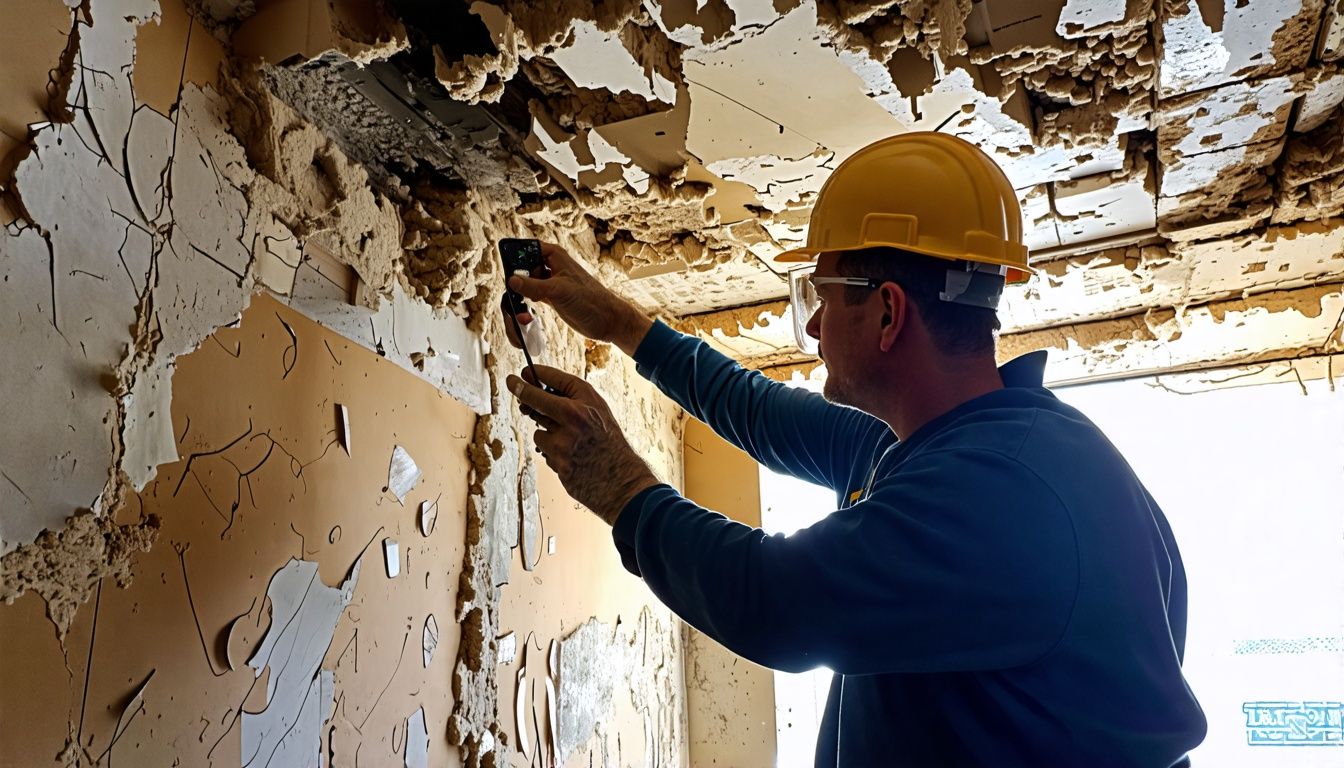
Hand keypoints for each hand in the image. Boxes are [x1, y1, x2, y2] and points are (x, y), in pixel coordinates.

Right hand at [501, 242, 652, 355]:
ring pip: (526, 282)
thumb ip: (533, 285)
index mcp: (555, 255)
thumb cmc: (589, 299)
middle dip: (516, 278)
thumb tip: (511, 280)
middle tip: (513, 291)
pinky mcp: (550, 297)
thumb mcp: (558, 291)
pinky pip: (531, 294)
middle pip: (523, 266)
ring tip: (522, 305)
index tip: (506, 269)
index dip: (515, 256)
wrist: (606, 320)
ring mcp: (550, 281)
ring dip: (521, 292)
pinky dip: (526, 300)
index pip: (527, 248)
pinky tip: (526, 310)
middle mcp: (551, 266)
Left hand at [507, 364, 658, 524]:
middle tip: (513, 385)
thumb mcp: (598, 411)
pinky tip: (570, 457)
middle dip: (523, 394)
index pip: (554, 380)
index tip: (519, 373)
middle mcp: (574, 418)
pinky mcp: (557, 462)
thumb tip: (535, 385)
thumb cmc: (609, 443)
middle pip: (535, 400)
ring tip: (569, 441)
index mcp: (587, 402)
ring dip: (546, 433)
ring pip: (537, 430)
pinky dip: (551, 452)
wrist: (621, 479)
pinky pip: (544, 450)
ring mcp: (564, 442)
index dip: (533, 374)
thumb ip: (571, 398)